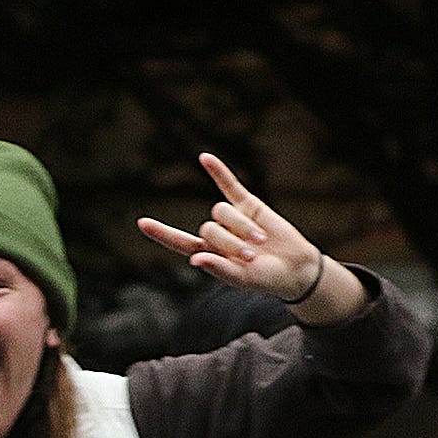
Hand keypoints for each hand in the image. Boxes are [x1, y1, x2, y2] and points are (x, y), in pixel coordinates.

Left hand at [136, 153, 328, 308]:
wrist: (295, 267)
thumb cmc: (266, 279)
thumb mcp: (242, 279)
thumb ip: (219, 269)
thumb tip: (194, 260)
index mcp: (208, 254)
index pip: (179, 242)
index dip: (161, 233)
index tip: (141, 223)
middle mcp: (215, 234)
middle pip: (207, 228)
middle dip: (228, 243)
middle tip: (251, 257)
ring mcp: (231, 218)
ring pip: (220, 212)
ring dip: (240, 227)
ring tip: (260, 242)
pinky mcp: (248, 204)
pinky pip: (229, 185)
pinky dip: (218, 172)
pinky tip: (204, 158)